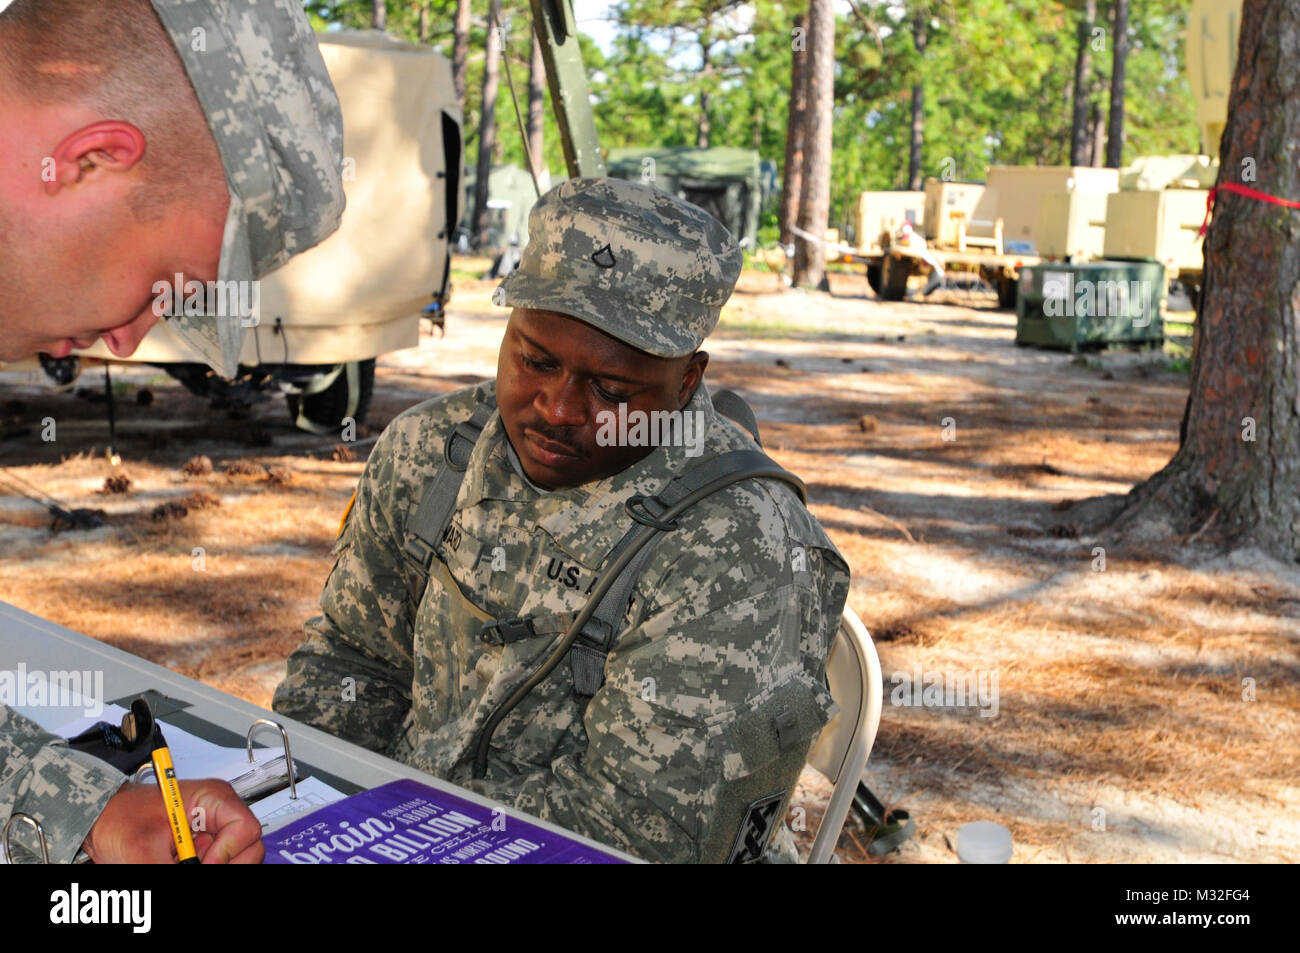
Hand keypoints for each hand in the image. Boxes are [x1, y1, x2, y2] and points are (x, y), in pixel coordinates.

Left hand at [82, 778, 264, 863]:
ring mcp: (214, 835)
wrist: (101, 823)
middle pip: (250, 848)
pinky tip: (177, 865)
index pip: (245, 828)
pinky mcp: (205, 851)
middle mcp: (219, 816)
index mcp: (212, 799)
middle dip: (224, 864)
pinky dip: (204, 868)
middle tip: (193, 867)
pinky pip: (219, 866)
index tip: (202, 863)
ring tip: (179, 863)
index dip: (226, 852)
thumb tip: (189, 872)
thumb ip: (169, 870)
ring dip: (212, 867)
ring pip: (237, 862)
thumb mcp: (141, 849)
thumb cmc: (119, 818)